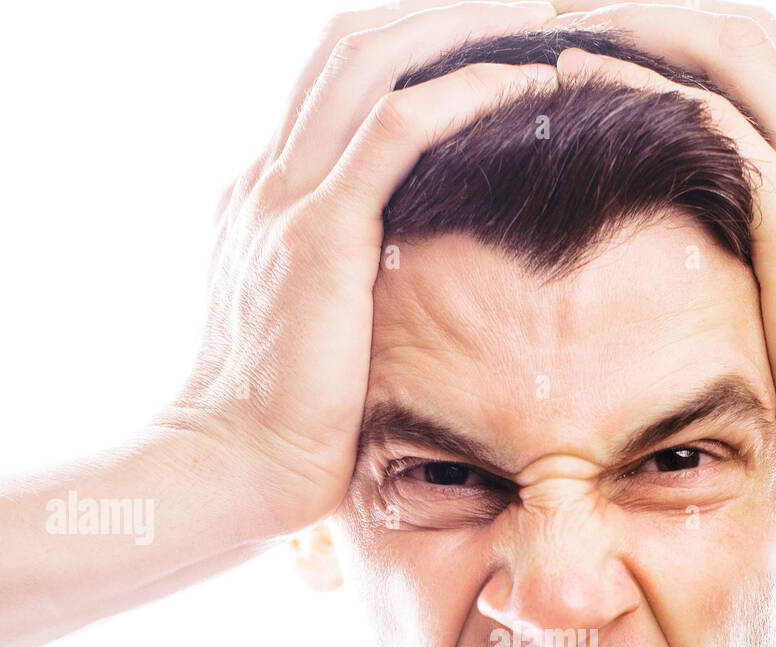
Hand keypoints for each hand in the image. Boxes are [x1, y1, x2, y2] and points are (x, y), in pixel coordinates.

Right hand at [167, 0, 557, 536]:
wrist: (230, 471)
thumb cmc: (282, 425)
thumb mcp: (310, 334)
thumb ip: (341, 285)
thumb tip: (397, 288)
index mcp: (268, 198)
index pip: (337, 81)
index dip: (410, 43)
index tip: (488, 40)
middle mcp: (270, 179)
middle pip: (351, 42)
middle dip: (442, 11)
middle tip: (530, 8)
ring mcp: (285, 200)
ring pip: (373, 61)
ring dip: (464, 28)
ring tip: (544, 21)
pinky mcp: (316, 237)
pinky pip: (394, 132)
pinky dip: (463, 95)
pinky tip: (525, 86)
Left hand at [552, 2, 775, 516]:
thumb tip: (742, 276)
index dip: (700, 39)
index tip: (632, 42)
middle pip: (752, 34)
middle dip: (660, 12)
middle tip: (578, 13)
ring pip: (731, 50)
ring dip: (642, 26)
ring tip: (564, 27)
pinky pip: (711, 122)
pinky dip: (639, 85)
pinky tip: (578, 73)